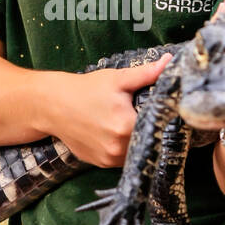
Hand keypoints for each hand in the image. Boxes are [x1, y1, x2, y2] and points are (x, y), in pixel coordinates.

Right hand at [46, 53, 172, 168]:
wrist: (53, 105)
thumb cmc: (85, 90)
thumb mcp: (117, 79)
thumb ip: (147, 74)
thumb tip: (171, 61)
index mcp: (127, 126)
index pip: (157, 128)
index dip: (162, 121)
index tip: (164, 114)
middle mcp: (118, 148)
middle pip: (146, 142)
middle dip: (148, 131)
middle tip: (141, 116)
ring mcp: (108, 159)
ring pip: (134, 153)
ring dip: (135, 142)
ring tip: (127, 125)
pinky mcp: (99, 163)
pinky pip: (119, 159)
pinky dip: (121, 148)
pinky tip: (114, 134)